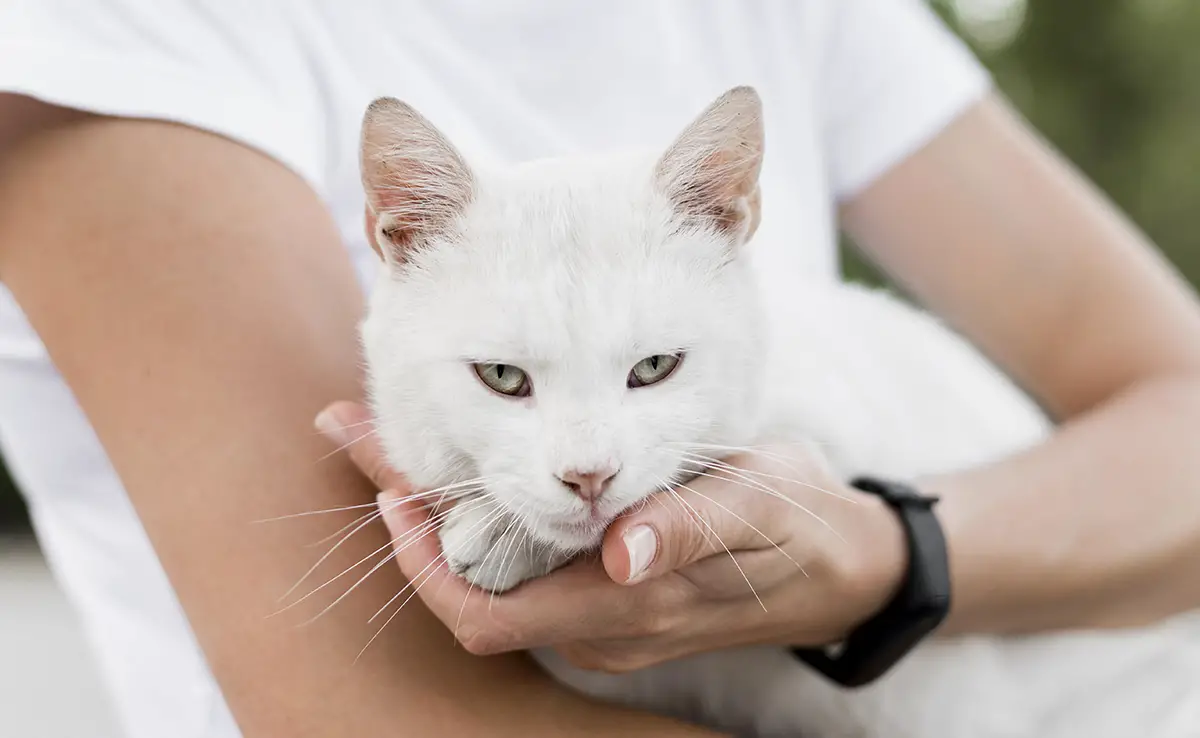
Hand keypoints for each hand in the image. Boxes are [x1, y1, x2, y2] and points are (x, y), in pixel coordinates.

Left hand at [316, 401, 907, 671]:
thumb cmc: (798, 527)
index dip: (424, 565)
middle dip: (408, 520)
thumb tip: (623, 554)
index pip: (485, 616)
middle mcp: (596, 627)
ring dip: (440, 514)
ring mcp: (601, 618)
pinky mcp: (610, 598)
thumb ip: (689, 531)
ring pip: (492, 579)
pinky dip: (485, 519)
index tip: (394, 488)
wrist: (841, 566)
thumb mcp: (756, 511)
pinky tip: (472, 465)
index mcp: (621, 608)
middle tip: (356, 432)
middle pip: (469, 592)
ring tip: (394, 439)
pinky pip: (525, 569)